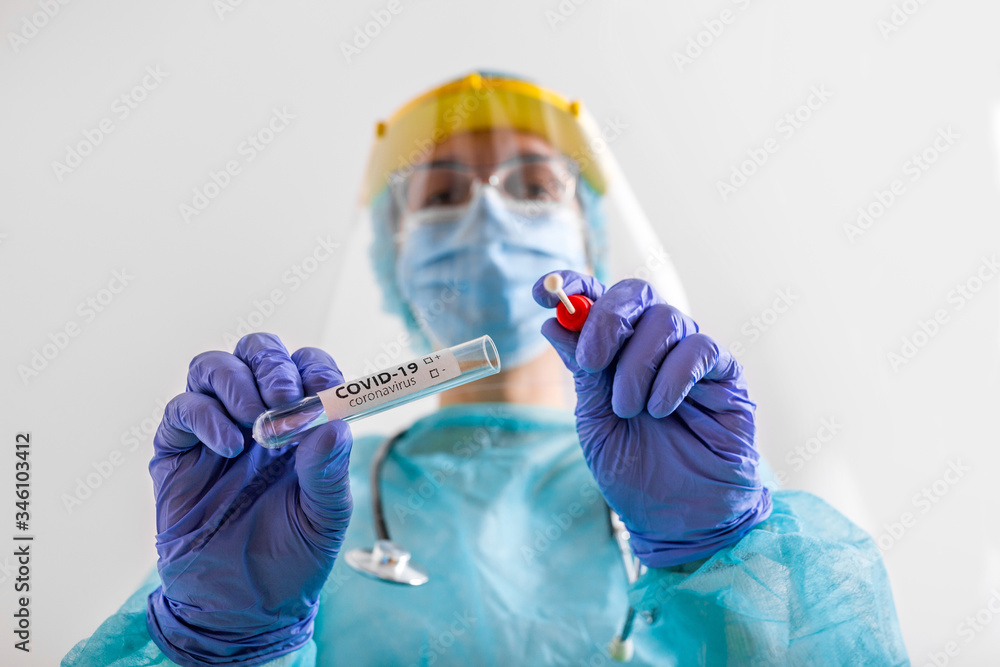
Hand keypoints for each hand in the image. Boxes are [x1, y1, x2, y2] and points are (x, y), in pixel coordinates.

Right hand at [146, 333, 351, 664]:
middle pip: (256, 351)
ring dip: (237, 383)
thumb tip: (333, 422)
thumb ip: (330, 468)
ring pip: (213, 367)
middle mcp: (257, 415)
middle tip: (283, 396)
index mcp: (300, 423)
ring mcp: (214, 429)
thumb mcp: (326, 515)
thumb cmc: (292, 556)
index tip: (321, 387)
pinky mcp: (176, 450)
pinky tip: (228, 447)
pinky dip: (205, 416)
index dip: (313, 367)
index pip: (306, 366)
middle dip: (271, 364)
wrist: (242, 606)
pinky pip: (181, 409)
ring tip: (254, 424)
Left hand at [532, 271, 770, 567]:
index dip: (570, 285)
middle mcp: (652, 345)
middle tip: (593, 361)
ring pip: (666, 319)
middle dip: (607, 318)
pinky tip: (661, 409)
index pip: (595, 299)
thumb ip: (582, 373)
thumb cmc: (636, 473)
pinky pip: (700, 348)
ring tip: (629, 409)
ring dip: (638, 364)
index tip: (542, 292)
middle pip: (633, 294)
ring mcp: (689, 357)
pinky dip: (674, 375)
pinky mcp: (725, 375)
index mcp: (615, 352)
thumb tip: (553, 322)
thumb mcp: (596, 424)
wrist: (680, 519)